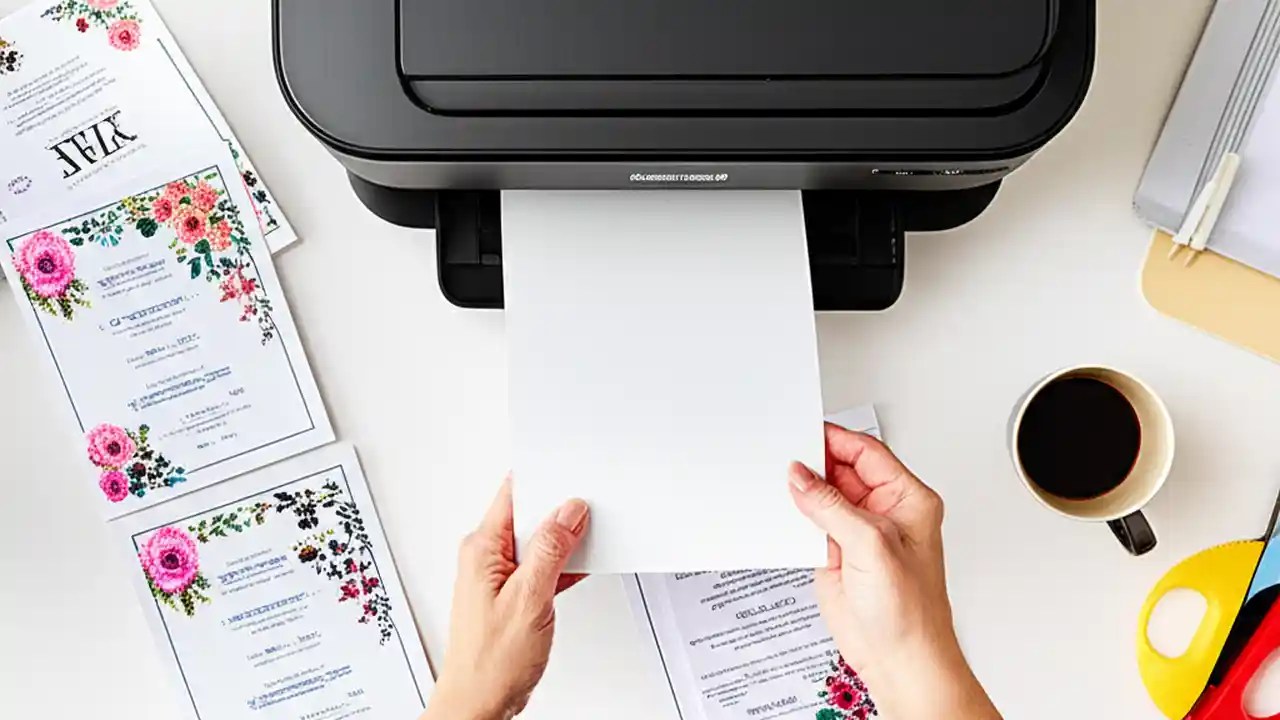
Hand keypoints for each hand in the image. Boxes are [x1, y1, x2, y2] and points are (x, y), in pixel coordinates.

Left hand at [421, 479, 589, 719]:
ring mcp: (500, 576)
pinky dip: (562, 567)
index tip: (574, 482)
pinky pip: (542, 567)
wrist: (479, 703)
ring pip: (539, 542)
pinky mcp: (513, 594)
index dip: (545, 481)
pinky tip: (578, 570)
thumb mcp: (529, 598)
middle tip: (588, 513)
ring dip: (563, 542)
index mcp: (482, 549)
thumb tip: (568, 512)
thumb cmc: (490, 662)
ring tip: (588, 542)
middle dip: (559, 511)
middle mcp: (486, 558)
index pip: (514, 494)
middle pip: (529, 516)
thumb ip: (550, 551)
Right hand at [789, 424, 999, 719]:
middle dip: (812, 464)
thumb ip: (832, 506)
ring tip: (777, 485)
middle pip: (840, 470)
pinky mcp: (834, 554)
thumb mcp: (872, 545)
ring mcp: (856, 533)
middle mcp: (882, 512)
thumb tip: (802, 477)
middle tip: (783, 458)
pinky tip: (780, 514)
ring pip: (821, 497)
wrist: (899, 660)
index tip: (803, 434)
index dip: (834, 440)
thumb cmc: (912, 612)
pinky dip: (792, 518)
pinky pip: (808, 525)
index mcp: (906, 499)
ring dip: (800, 492)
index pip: (866, 452)